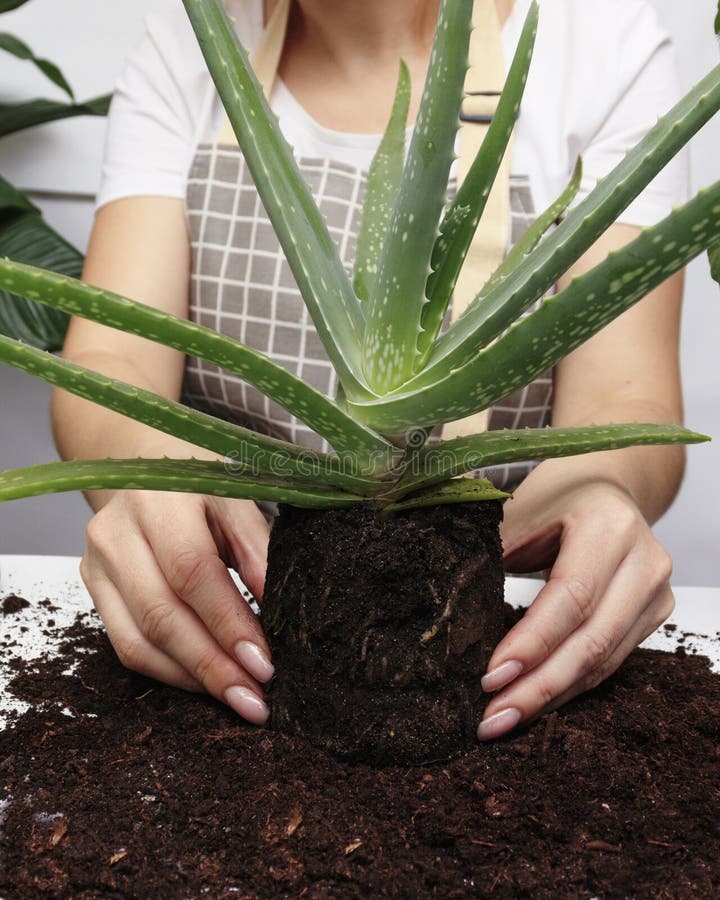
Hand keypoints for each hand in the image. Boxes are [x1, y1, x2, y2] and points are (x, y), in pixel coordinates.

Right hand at [80, 490, 272, 723]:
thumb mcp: (236, 501)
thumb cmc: (199, 488)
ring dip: (192, 678)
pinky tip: (204, 682)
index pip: (191, 572)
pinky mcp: (93, 590)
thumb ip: (257, 550)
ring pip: (138, 641)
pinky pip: (126, 646)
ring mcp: (97, 565)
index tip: (263, 663)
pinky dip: (170, 672)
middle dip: (213, 665)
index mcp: (158, 501)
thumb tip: (278, 608)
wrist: (143, 473)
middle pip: (161, 615)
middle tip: (255, 699)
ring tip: (236, 698)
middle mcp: (116, 534)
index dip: (227, 622)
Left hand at [476, 477, 674, 740]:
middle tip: (491, 719)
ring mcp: (655, 592)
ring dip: (550, 697)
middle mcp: (644, 561)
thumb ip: (489, 555)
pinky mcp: (652, 615)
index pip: (570, 598)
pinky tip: (533, 704)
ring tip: (502, 721)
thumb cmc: (552, 497)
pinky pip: (608, 662)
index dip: (530, 643)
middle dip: (537, 687)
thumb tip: (445, 615)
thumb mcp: (517, 511)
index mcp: (608, 526)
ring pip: (602, 661)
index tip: (488, 678)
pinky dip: (567, 686)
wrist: (601, 487)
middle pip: (591, 640)